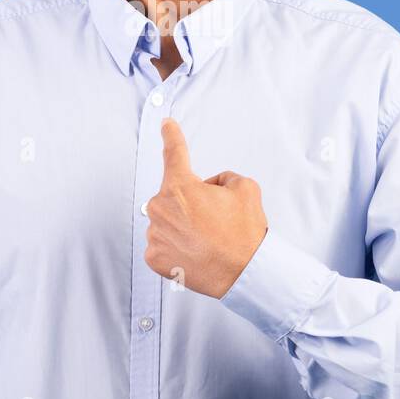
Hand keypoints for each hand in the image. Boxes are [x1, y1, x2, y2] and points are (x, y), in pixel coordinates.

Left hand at [143, 117, 267, 297]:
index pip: (174, 153)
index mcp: (180, 187)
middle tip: (214, 220)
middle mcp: (160, 209)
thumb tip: (210, 187)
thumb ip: (222, 178)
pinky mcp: (153, 258)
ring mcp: (155, 235)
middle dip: (190, 202)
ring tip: (207, 240)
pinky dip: (176, 247)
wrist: (246, 273)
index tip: (166, 124)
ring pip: (166, 221)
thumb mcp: (246, 187)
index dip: (171, 135)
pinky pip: (162, 244)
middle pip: (173, 196)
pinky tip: (195, 253)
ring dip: (182, 226)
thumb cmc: (245, 231)